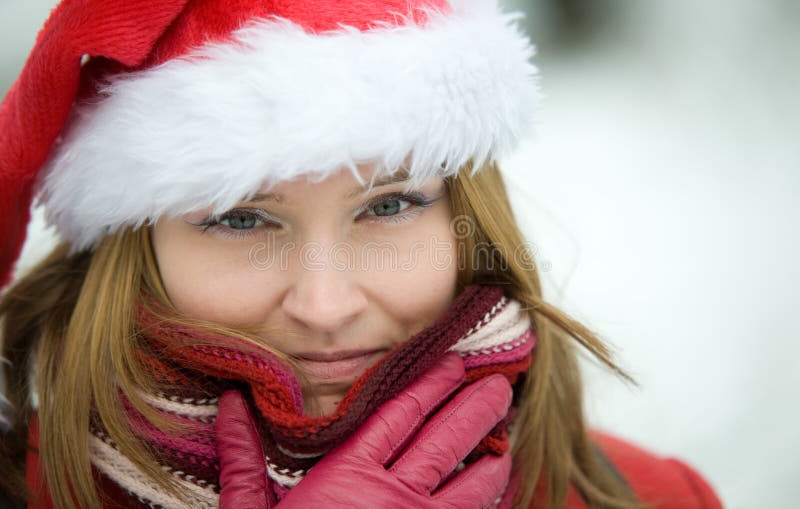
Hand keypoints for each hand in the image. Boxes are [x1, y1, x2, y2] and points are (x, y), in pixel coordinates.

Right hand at [216, 352, 512, 508]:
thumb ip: (245, 457)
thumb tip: (232, 402)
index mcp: (348, 476)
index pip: (400, 414)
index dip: (431, 384)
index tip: (454, 364)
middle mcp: (390, 498)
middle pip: (444, 441)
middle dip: (475, 409)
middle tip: (501, 386)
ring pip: (468, 486)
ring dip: (490, 457)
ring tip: (508, 435)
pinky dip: (487, 506)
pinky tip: (498, 493)